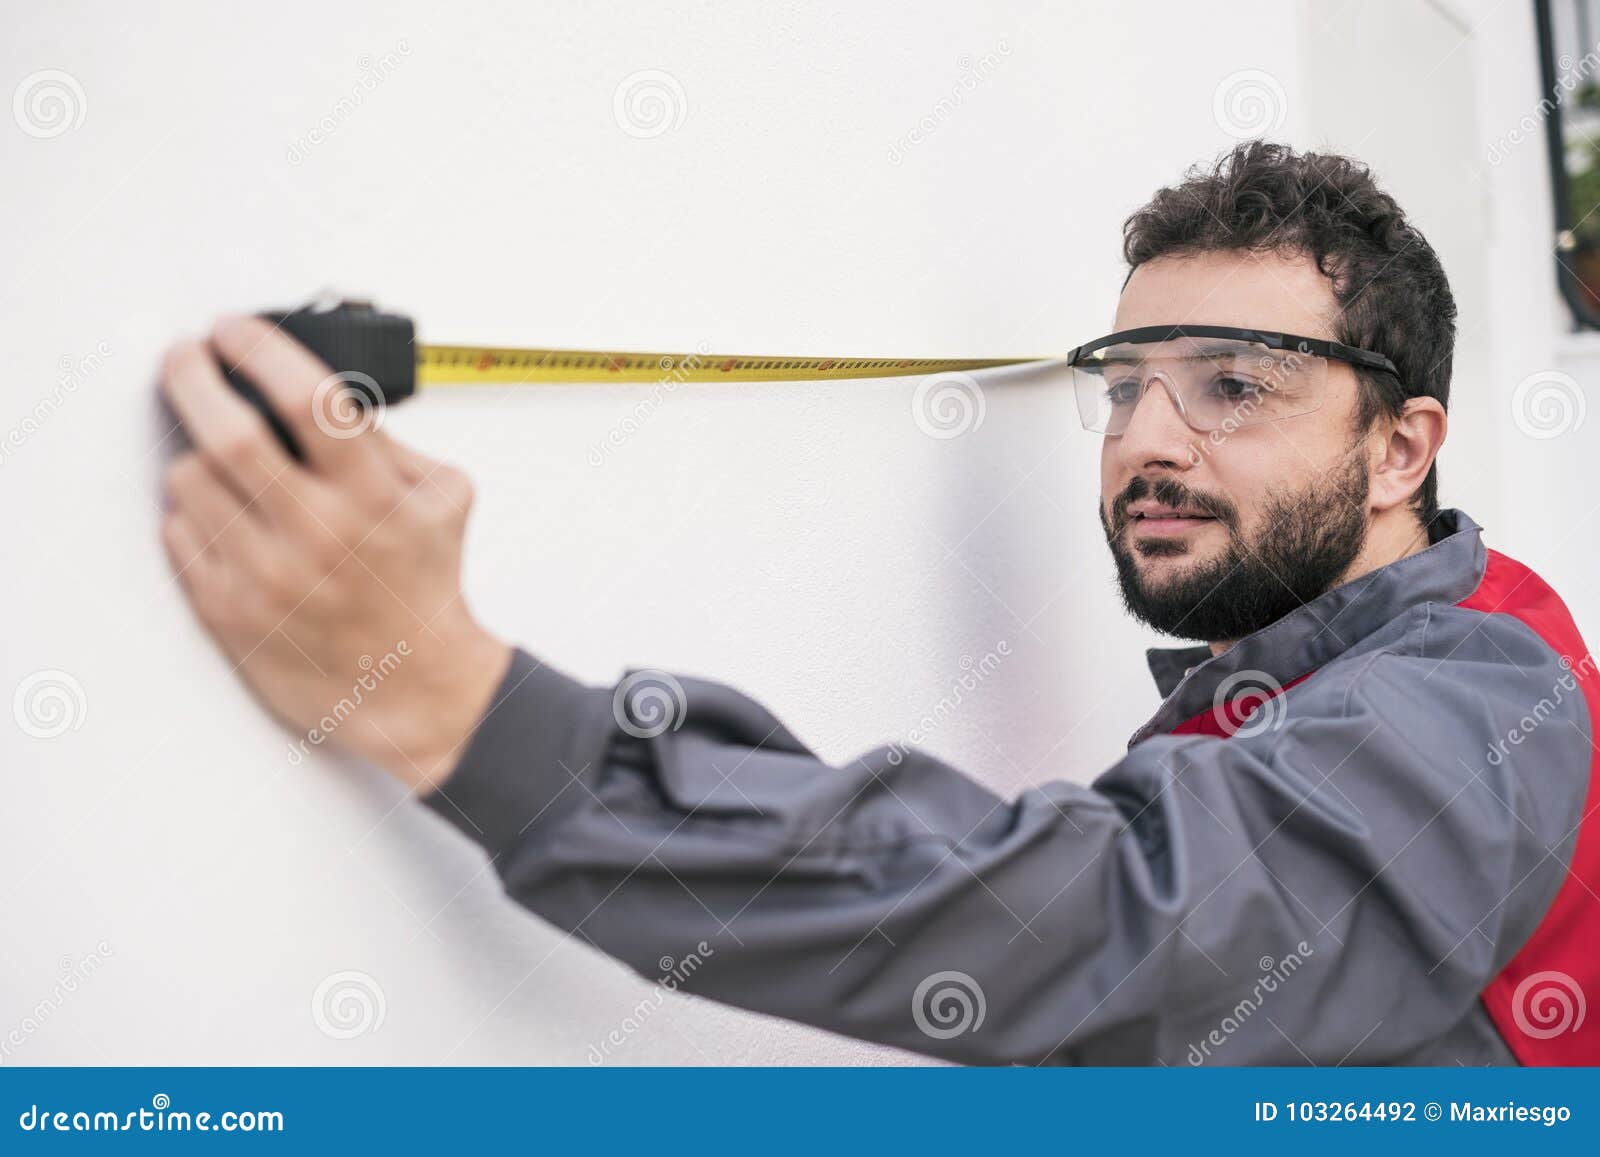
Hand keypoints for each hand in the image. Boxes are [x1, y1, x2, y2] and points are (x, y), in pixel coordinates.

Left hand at [159, 315, 511, 791]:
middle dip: (192, 375)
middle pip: (227, 431)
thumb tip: (328, 391)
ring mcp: (265, 574)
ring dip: (196, 453)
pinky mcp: (228, 610)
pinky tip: (225, 516)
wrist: (413, 687)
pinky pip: (179, 533)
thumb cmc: (422, 589)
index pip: (307, 397)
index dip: (259, 347)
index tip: (233, 329)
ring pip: (190, 478)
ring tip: (220, 459)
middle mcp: (316, 531)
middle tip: (186, 357)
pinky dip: (192, 512)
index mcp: (372, 495)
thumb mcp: (443, 500)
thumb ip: (392, 441)